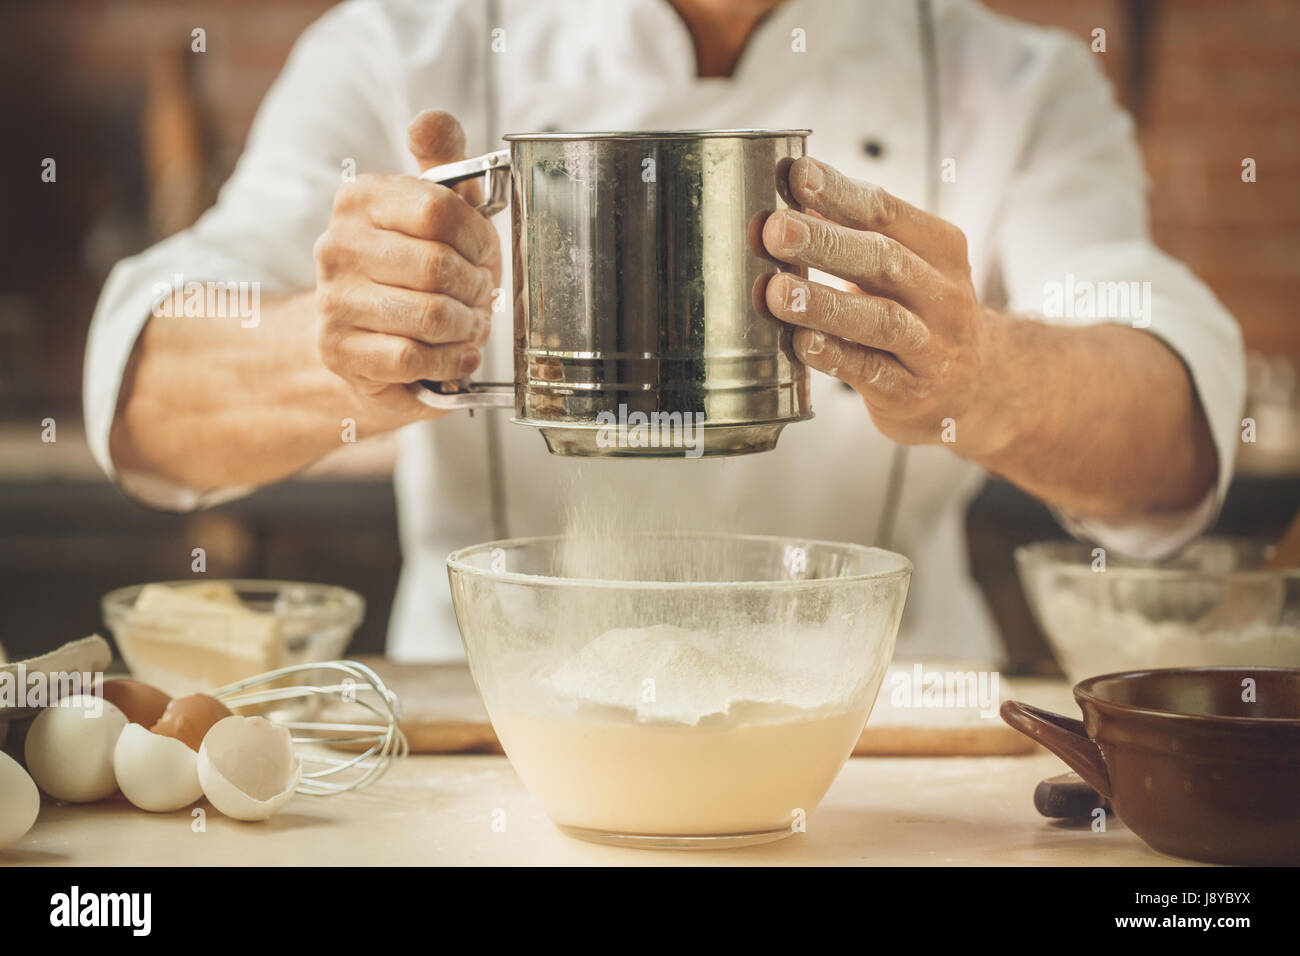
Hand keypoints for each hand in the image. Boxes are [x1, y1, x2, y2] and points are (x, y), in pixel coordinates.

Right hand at [313, 110, 500, 422]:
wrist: (361, 335)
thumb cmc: (410, 269)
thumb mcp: (433, 211)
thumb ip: (443, 163)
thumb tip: (431, 121)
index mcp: (360, 200)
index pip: (438, 209)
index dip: (479, 239)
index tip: (484, 254)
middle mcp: (336, 246)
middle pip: (438, 267)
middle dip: (476, 289)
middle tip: (480, 297)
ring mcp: (333, 300)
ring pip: (431, 316)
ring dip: (467, 327)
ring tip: (468, 324)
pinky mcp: (339, 351)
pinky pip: (414, 357)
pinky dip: (451, 360)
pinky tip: (456, 353)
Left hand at [762, 156, 1009, 455]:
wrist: (976, 387)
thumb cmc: (921, 314)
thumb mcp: (905, 265)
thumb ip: (855, 234)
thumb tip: (790, 194)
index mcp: (940, 249)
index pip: (887, 211)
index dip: (840, 192)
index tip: (796, 175)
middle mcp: (944, 295)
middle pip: (885, 261)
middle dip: (826, 243)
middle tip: (776, 230)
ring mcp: (931, 347)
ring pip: (881, 320)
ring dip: (825, 304)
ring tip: (778, 292)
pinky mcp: (910, 392)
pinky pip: (871, 372)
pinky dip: (835, 357)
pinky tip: (800, 343)